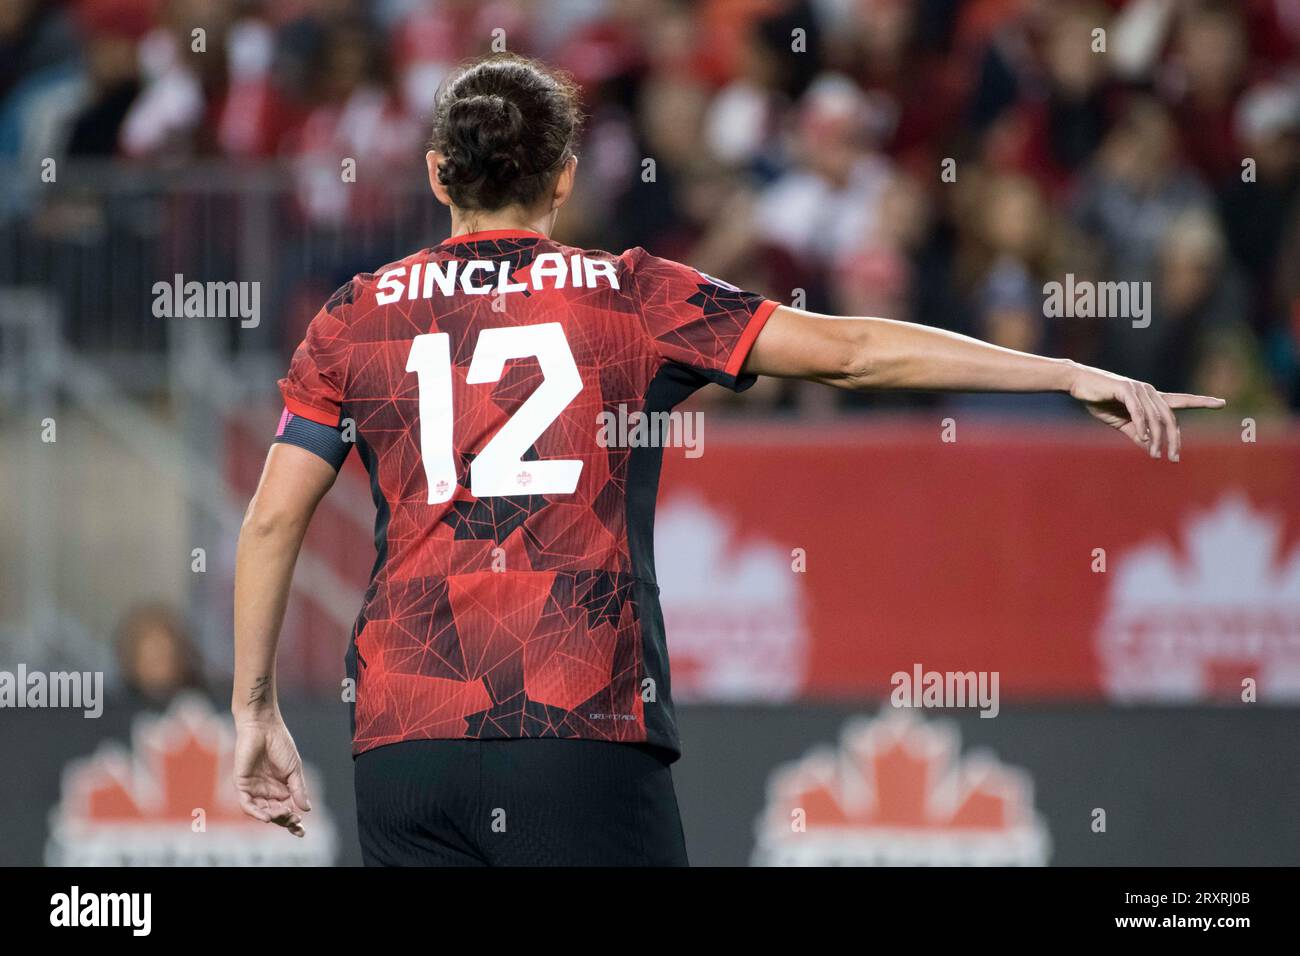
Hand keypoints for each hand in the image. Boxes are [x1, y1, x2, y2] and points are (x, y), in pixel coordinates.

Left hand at [232, 715, 311, 837]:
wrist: (264, 727)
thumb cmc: (281, 744)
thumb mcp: (294, 769)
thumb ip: (298, 789)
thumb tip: (307, 809)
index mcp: (282, 788)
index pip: (287, 810)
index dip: (294, 822)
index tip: (302, 830)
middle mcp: (267, 791)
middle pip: (275, 814)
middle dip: (285, 820)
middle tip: (295, 820)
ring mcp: (255, 788)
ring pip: (262, 811)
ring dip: (273, 817)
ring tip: (284, 815)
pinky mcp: (242, 784)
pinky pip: (247, 804)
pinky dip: (256, 813)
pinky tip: (267, 816)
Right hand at [1066, 362, 1224, 461]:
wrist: (1079, 384)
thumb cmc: (1100, 401)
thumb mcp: (1122, 423)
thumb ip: (1138, 435)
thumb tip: (1153, 449)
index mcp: (1151, 399)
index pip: (1181, 401)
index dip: (1202, 402)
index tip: (1222, 402)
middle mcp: (1150, 392)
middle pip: (1169, 417)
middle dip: (1174, 439)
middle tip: (1173, 459)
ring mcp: (1139, 390)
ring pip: (1156, 417)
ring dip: (1157, 438)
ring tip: (1157, 454)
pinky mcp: (1126, 390)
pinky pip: (1139, 411)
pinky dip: (1142, 425)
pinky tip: (1144, 438)